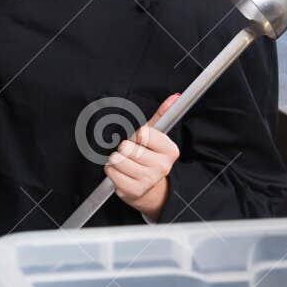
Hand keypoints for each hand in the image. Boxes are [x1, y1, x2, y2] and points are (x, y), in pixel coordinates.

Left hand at [106, 95, 180, 220]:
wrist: (148, 189)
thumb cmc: (149, 157)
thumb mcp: (156, 136)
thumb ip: (162, 115)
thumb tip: (175, 97)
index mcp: (170, 151)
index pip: (143, 133)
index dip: (136, 135)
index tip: (140, 141)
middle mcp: (162, 166)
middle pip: (127, 147)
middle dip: (125, 148)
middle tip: (132, 154)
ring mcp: (148, 179)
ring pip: (117, 159)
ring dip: (116, 160)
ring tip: (126, 163)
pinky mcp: (133, 190)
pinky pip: (111, 172)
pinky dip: (111, 170)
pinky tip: (121, 173)